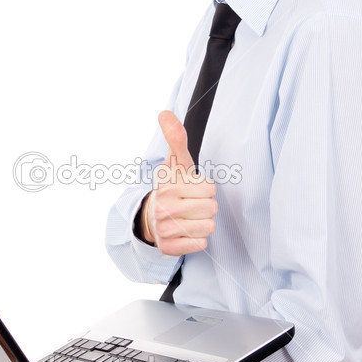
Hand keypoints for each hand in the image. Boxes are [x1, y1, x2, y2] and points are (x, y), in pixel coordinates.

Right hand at [141, 110, 216, 255]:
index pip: (210, 188)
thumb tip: (165, 113)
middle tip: (190, 203)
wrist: (150, 217)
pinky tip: (186, 231)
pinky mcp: (170, 248)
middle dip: (205, 205)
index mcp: (167, 187)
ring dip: (203, 222)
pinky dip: (197, 239)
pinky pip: (201, 244)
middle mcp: (164, 209)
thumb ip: (175, 138)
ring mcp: (166, 230)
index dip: (205, 187)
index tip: (191, 188)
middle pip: (211, 208)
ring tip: (189, 217)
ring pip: (209, 227)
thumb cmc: (170, 188)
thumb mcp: (174, 163)